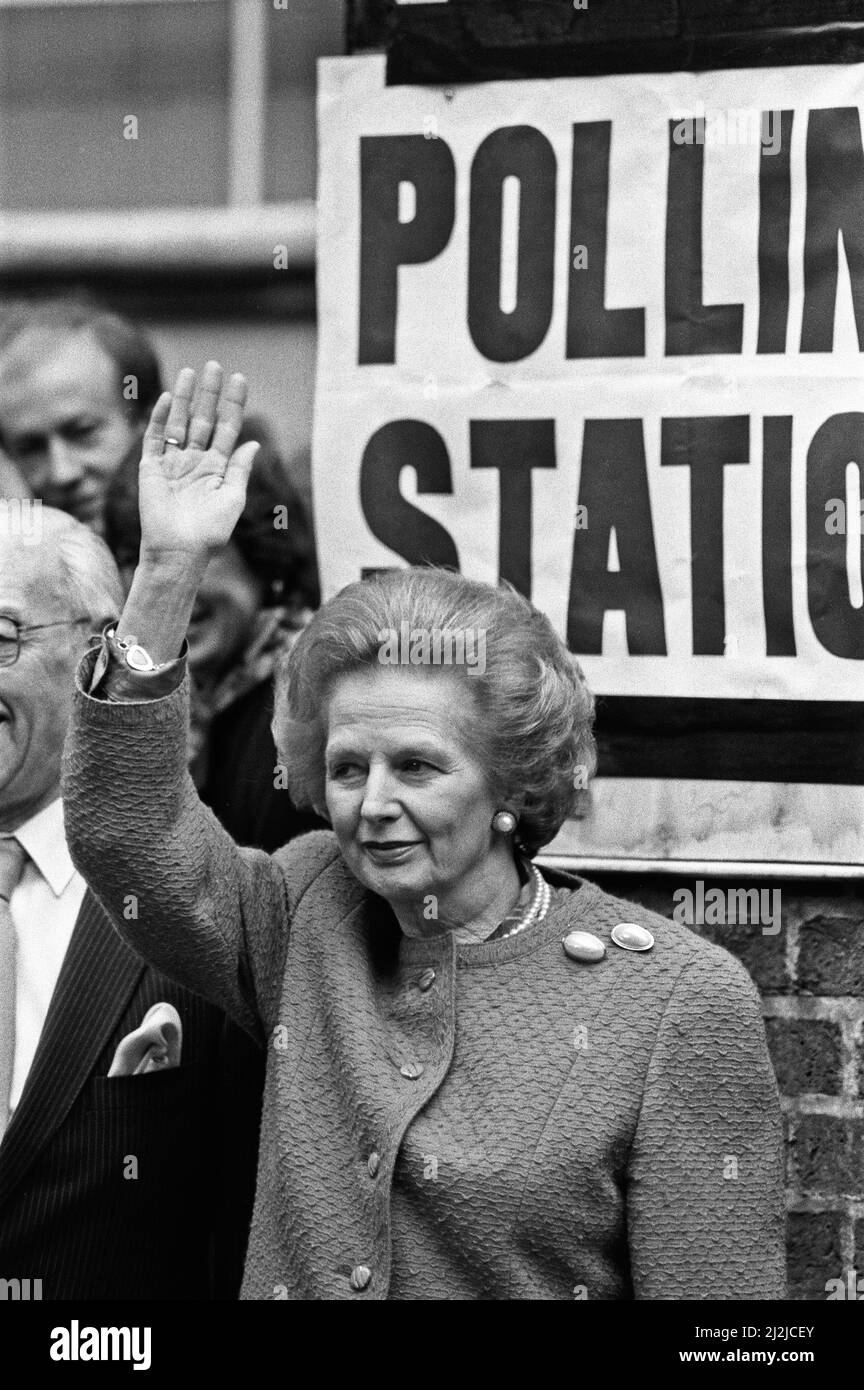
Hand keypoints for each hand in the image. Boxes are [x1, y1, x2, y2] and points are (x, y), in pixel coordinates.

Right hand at [138, 362, 259, 560]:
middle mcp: (195, 461)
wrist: (179, 551)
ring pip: (178, 422)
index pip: (227, 428)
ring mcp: (173, 462)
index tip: (239, 379)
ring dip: (183, 397)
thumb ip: (240, 469)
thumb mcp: (232, 498)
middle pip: (203, 418)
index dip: (233, 404)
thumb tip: (254, 443)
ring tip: (190, 372)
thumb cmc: (209, 531)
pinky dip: (158, 418)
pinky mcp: (151, 468)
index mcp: (217, 468)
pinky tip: (165, 398)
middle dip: (208, 393)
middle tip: (214, 366)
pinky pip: (154, 438)